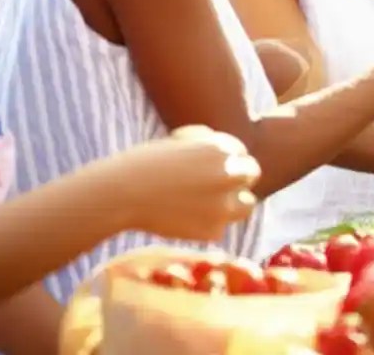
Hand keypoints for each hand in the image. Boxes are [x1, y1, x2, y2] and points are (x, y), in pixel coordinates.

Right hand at [103, 126, 259, 241]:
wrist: (122, 194)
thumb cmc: (143, 163)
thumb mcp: (180, 143)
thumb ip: (206, 150)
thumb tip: (227, 158)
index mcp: (221, 148)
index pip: (240, 151)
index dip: (227, 159)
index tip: (213, 166)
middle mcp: (229, 174)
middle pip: (251, 174)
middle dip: (237, 178)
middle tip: (218, 185)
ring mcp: (224, 205)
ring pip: (246, 205)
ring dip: (233, 203)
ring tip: (211, 205)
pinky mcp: (212, 230)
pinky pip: (220, 226)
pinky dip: (208, 224)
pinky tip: (185, 219)